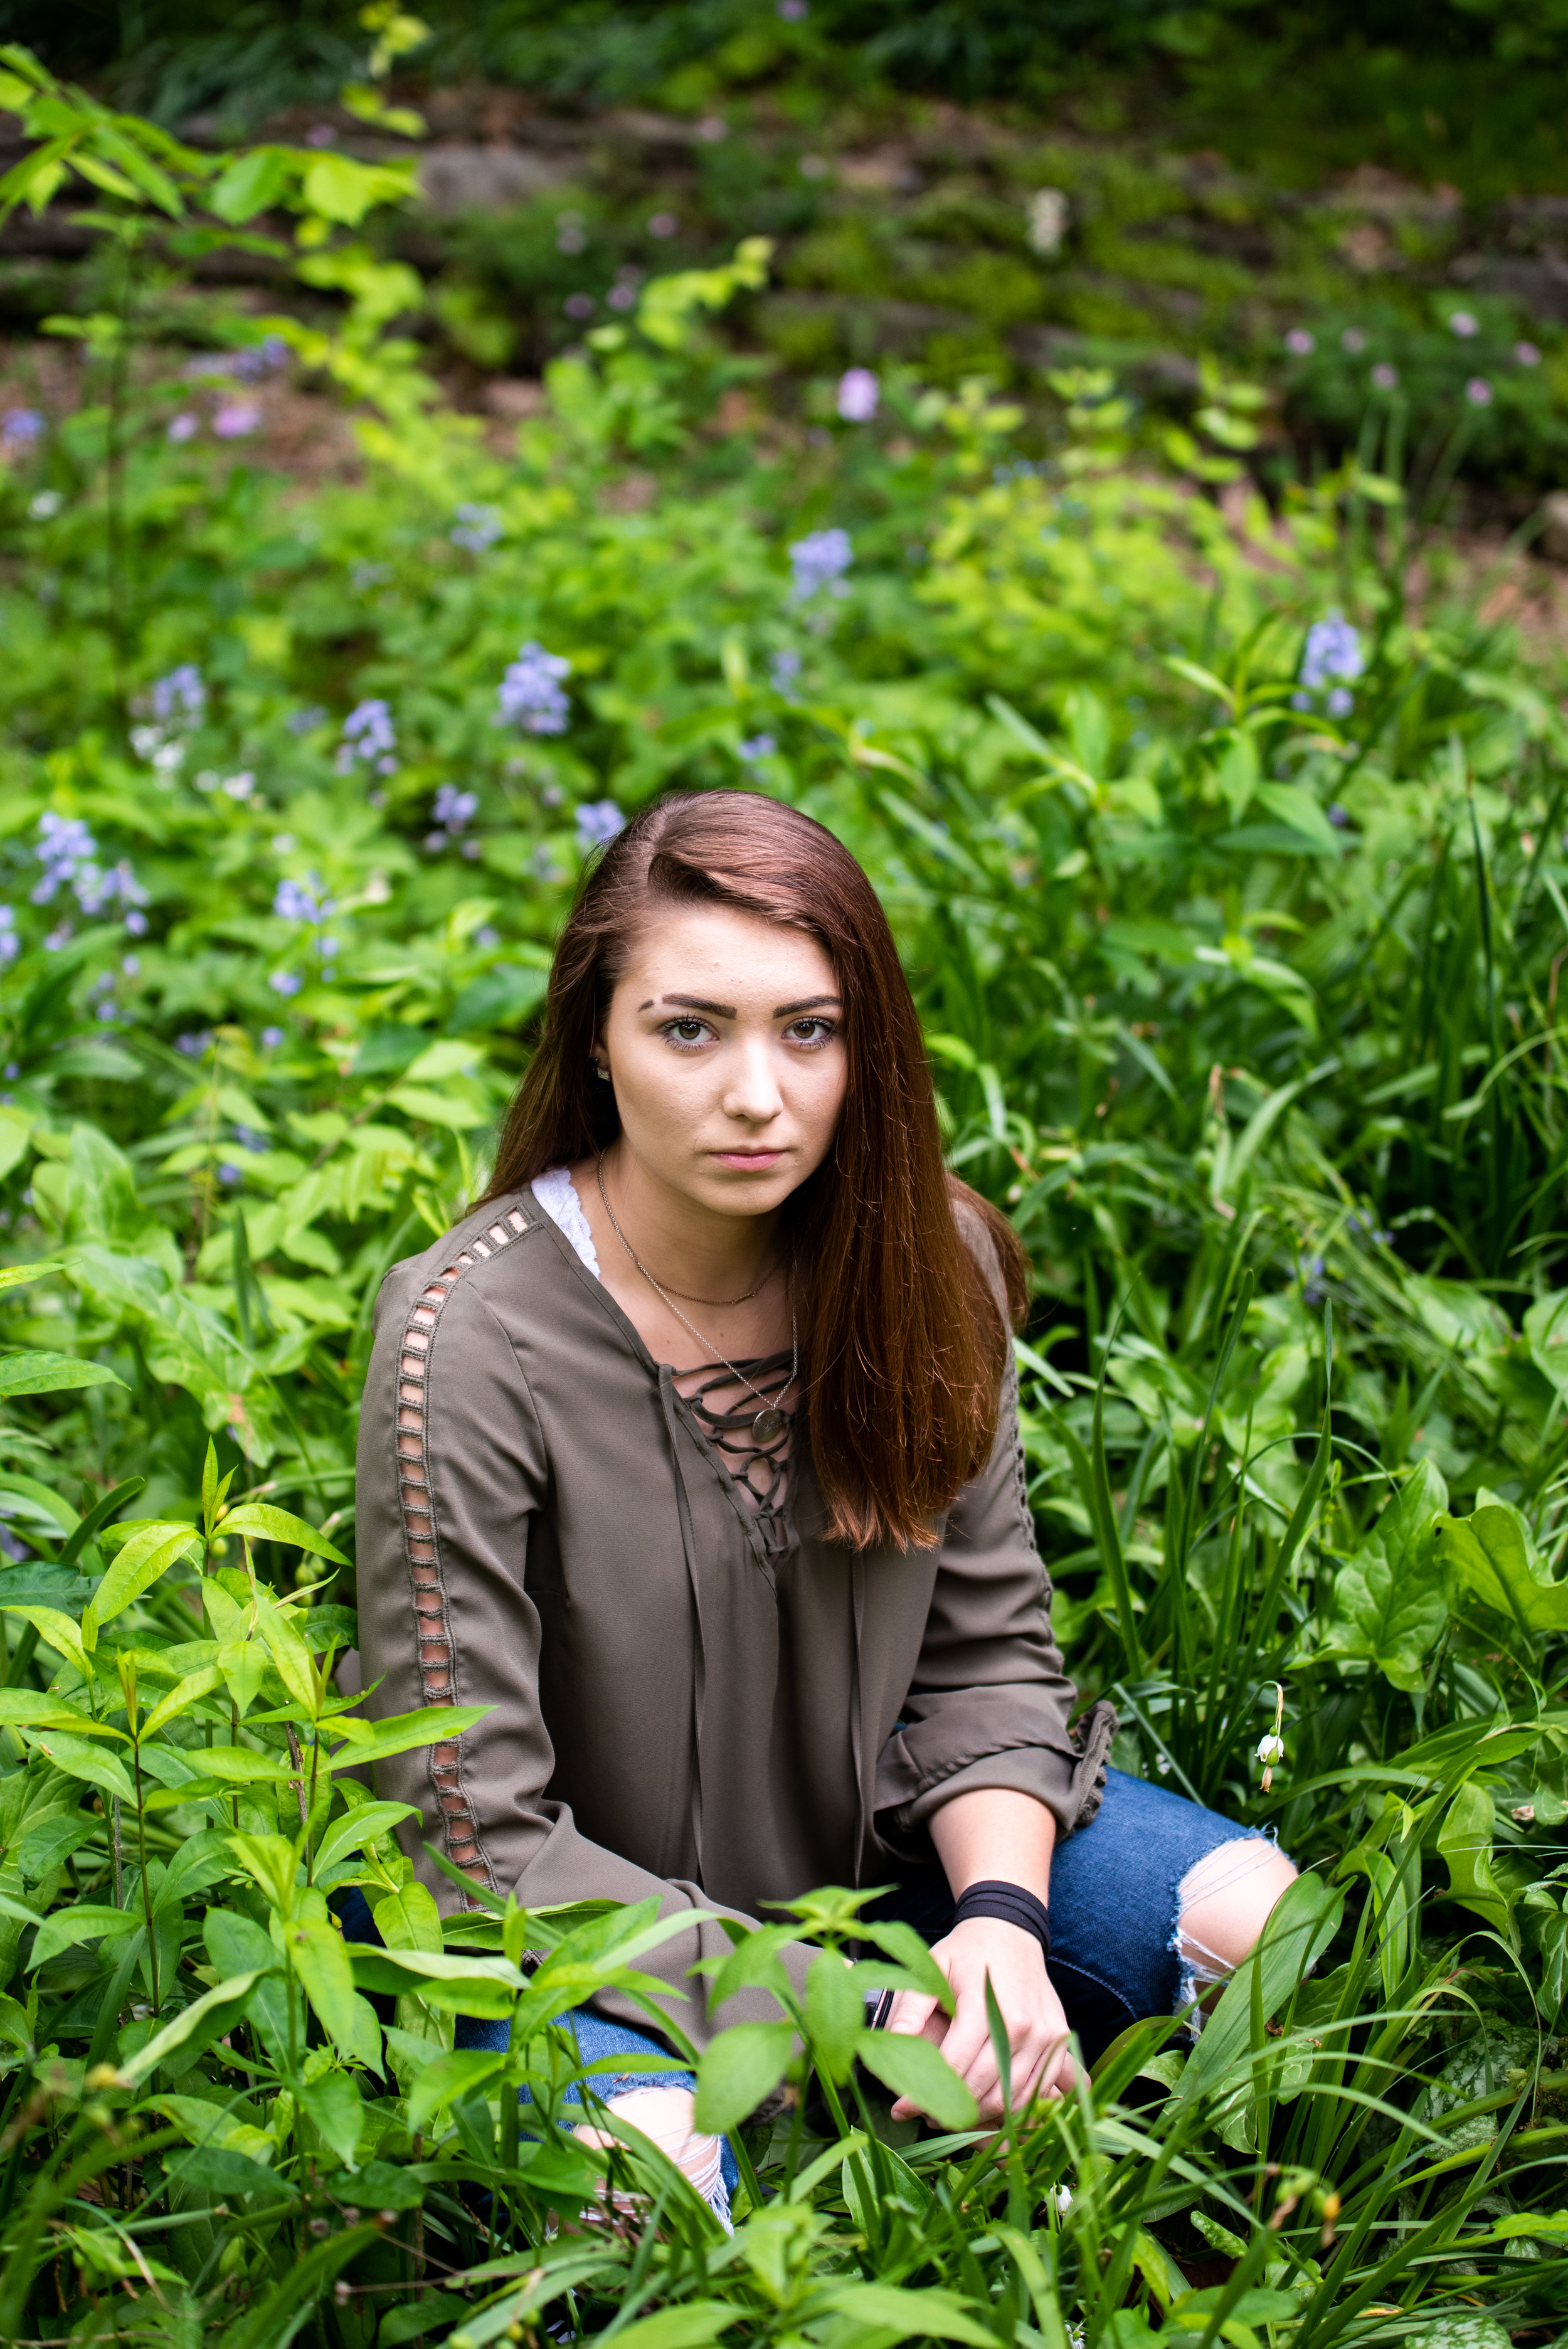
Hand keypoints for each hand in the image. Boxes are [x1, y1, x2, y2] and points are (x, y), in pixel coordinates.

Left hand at [883, 1917, 1073, 2125]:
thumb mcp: (931, 1967)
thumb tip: (891, 2043)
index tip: (901, 2108)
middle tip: (925, 2115)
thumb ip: (910, 2006)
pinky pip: (1037, 2091)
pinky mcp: (1059, 2042)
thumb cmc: (966, 1953)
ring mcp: (1045, 2035)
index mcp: (985, 2006)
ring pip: (1011, 2098)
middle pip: (984, 2089)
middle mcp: (1021, 2025)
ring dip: (981, 2115)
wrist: (1011, 1932)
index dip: (925, 2092)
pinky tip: (986, 2103)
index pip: (955, 2066)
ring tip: (952, 2111)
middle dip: (951, 2110)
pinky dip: (1013, 2106)